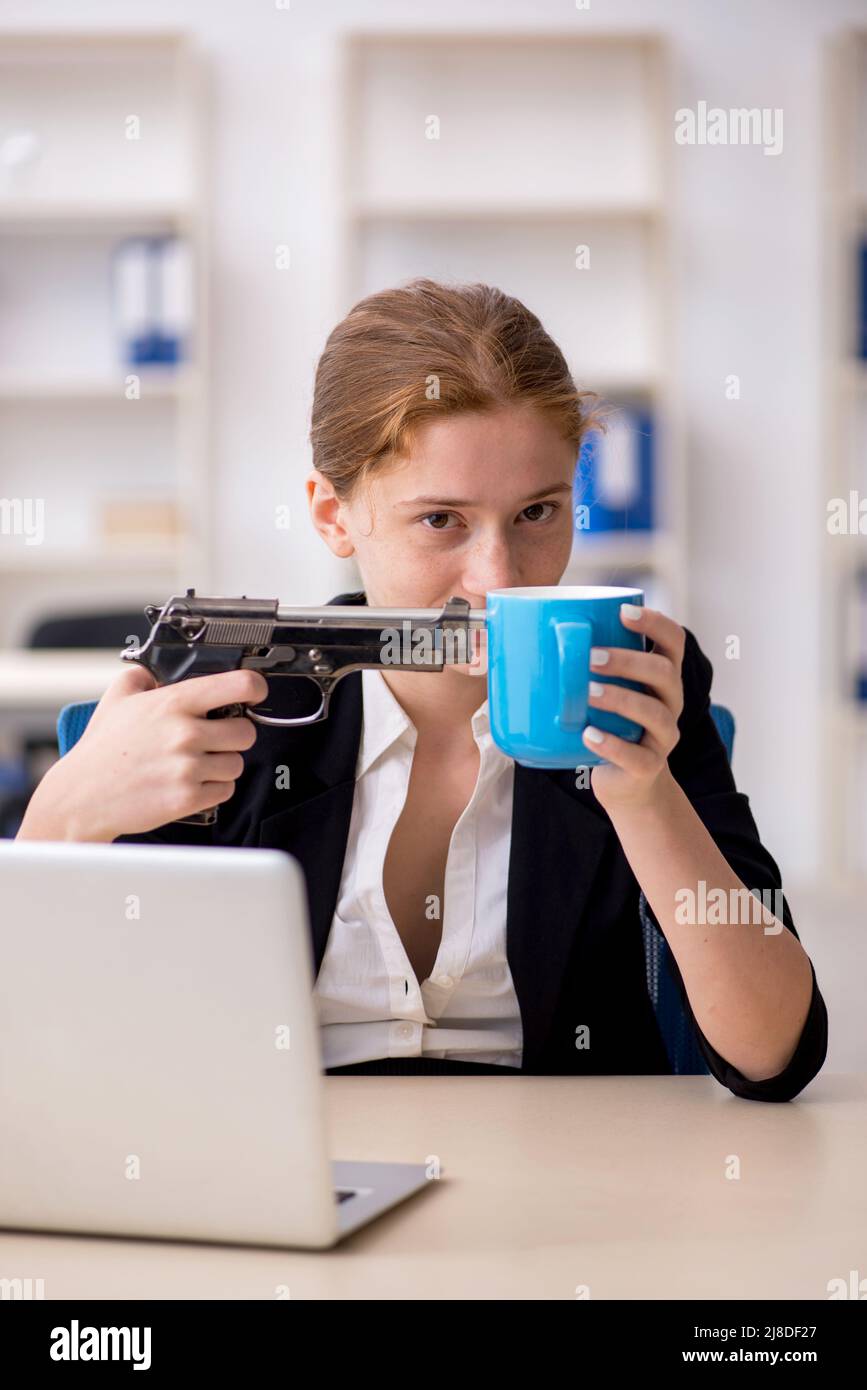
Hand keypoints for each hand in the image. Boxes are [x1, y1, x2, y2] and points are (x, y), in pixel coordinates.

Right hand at [17, 665, 268, 841]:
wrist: (82, 796)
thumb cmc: (101, 751)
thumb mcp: (117, 699)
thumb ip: (143, 676)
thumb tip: (160, 667)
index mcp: (174, 703)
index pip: (239, 685)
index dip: (255, 688)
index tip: (255, 693)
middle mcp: (185, 733)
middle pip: (246, 732)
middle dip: (233, 736)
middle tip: (213, 739)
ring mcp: (188, 767)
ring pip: (237, 764)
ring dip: (221, 765)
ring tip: (194, 764)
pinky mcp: (188, 798)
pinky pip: (225, 790)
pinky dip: (212, 789)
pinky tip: (189, 782)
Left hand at [583, 603, 685, 813]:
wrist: (626, 781)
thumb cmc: (608, 724)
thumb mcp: (604, 691)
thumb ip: (584, 665)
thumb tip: (518, 631)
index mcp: (661, 677)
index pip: (673, 641)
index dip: (655, 623)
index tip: (622, 613)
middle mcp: (670, 703)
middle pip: (664, 673)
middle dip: (628, 661)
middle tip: (590, 657)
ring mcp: (662, 736)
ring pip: (654, 713)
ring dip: (620, 699)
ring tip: (588, 693)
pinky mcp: (649, 767)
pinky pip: (637, 756)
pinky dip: (611, 745)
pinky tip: (589, 735)